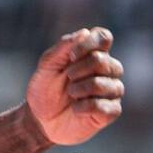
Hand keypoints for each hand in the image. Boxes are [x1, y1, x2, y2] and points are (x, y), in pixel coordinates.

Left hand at [25, 27, 124, 145]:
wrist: (40, 120)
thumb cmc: (46, 90)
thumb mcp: (47, 67)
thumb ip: (62, 48)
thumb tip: (84, 33)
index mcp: (93, 53)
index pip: (103, 37)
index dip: (89, 44)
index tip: (71, 56)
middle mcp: (107, 70)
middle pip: (103, 61)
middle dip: (78, 70)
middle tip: (67, 78)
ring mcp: (111, 90)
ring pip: (105, 84)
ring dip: (80, 89)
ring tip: (71, 95)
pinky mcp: (111, 111)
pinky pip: (104, 106)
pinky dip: (84, 107)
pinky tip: (76, 109)